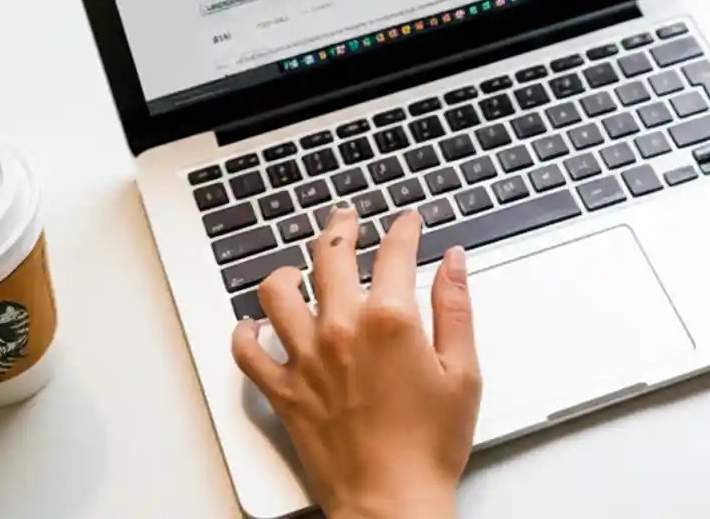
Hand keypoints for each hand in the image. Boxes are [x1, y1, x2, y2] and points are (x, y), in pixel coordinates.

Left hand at [232, 204, 481, 518]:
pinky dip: (245, 334)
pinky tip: (254, 326)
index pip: (394, 253)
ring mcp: (306, 359)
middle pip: (330, 256)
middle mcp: (341, 330)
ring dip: (286, 273)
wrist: (391, 503)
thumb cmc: (429, 447)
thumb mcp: (464, 372)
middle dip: (341, 227)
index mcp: (391, 321)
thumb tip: (454, 263)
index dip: (404, 229)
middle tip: (346, 218)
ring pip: (277, 293)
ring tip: (294, 269)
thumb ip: (457, 308)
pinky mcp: (283, 391)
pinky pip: (247, 352)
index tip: (408, 222)